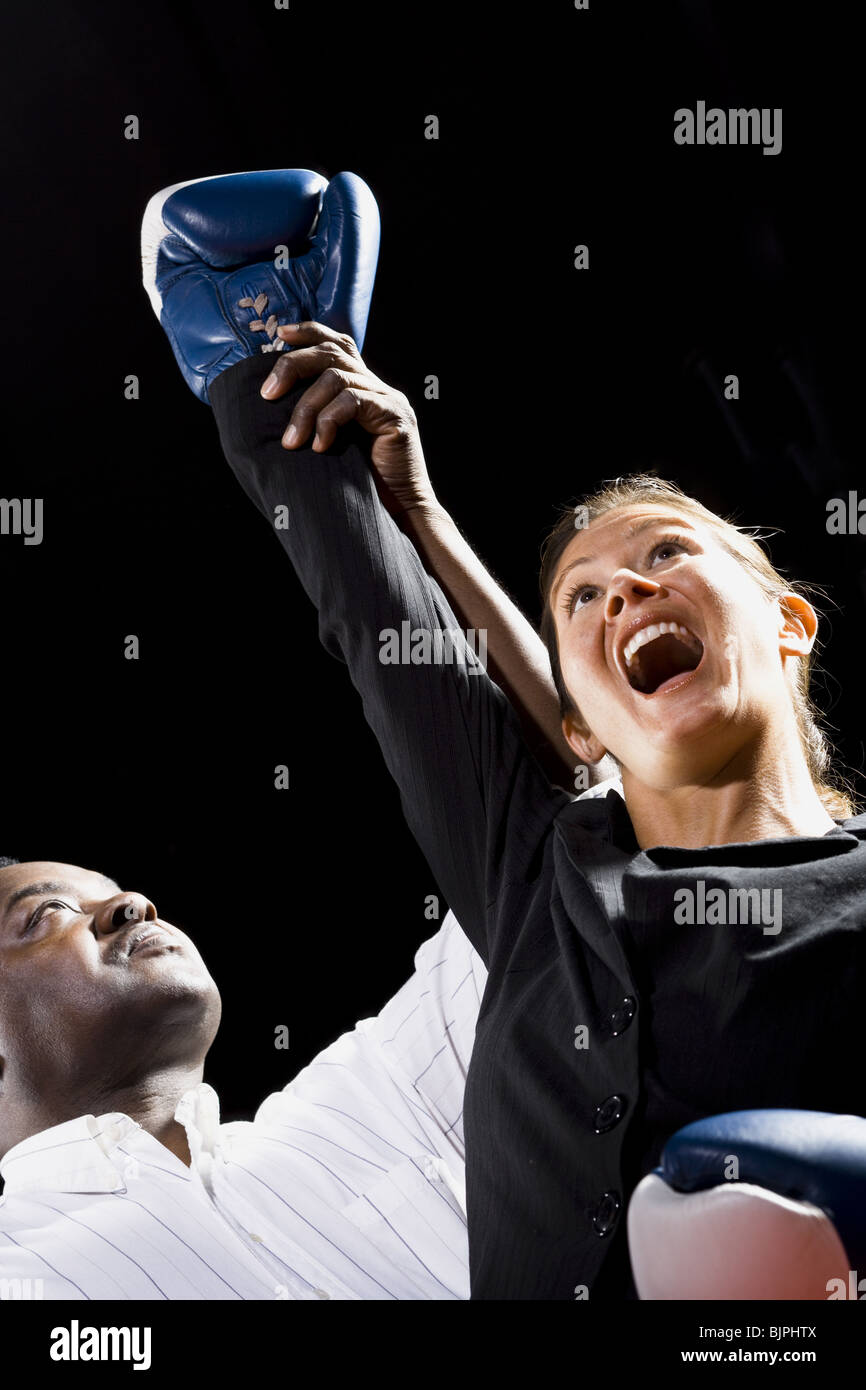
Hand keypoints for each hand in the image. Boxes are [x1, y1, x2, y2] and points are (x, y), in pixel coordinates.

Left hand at [260, 321, 434, 514]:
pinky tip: (320, 447)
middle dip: (292, 366)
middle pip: (331, 352)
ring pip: (336, 378)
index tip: (278, 335)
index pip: (337, 343)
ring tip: (291, 441)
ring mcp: (388, 399)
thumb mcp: (330, 445)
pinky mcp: (395, 416)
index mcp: (362, 388)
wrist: (400, 513)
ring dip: (305, 407)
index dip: (308, 332)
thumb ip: (314, 420)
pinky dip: (328, 421)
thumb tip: (269, 406)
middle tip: (267, 395)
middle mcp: (377, 387)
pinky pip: (352, 401)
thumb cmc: (360, 486)